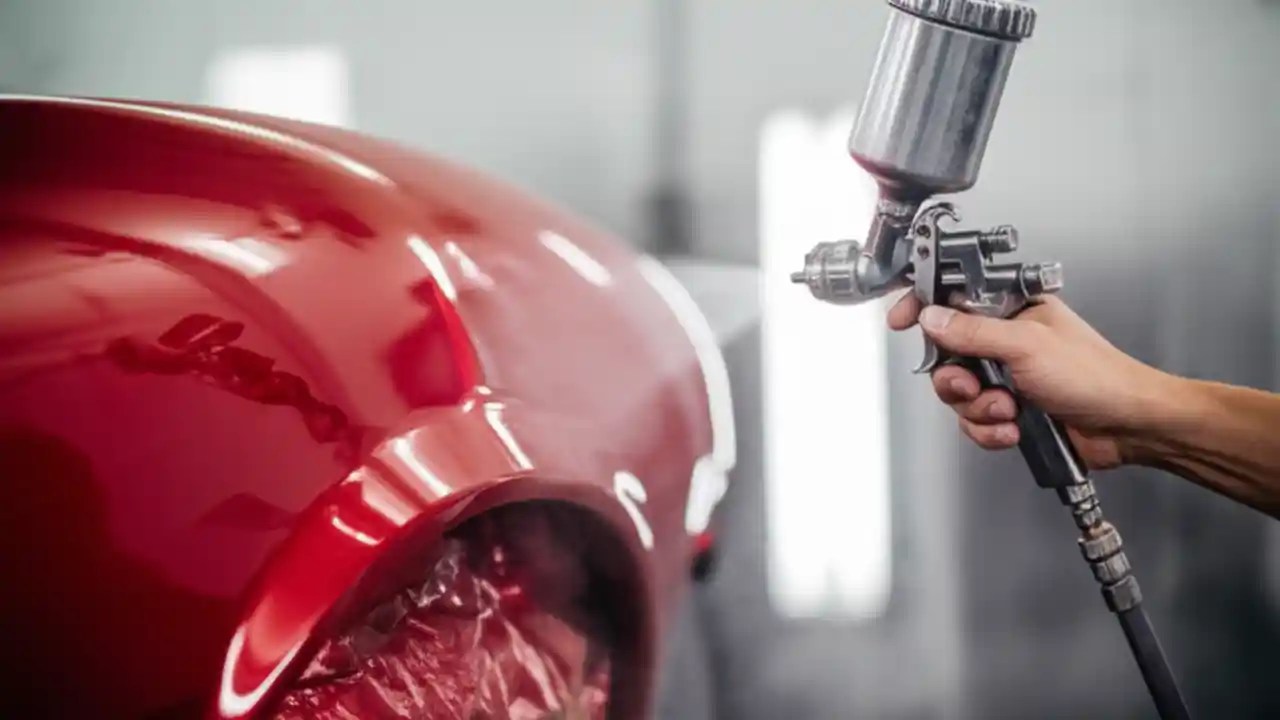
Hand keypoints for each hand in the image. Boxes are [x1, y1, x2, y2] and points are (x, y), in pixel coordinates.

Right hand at [887, 294, 1170, 469]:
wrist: (1126, 426)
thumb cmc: (1096, 376)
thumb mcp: (1027, 345)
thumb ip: (973, 331)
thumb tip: (932, 318)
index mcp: (1012, 311)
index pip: (954, 299)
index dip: (924, 308)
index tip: (901, 319)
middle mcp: (1005, 342)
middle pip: (946, 355)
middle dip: (956, 379)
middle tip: (972, 385)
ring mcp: (1006, 378)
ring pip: (957, 394)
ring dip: (978, 409)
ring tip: (1007, 411)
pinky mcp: (1009, 411)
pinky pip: (973, 422)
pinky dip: (989, 430)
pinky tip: (1014, 428)